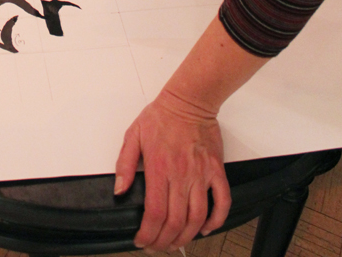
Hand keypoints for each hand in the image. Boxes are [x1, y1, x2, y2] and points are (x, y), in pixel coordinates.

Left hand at [114, 90, 229, 251]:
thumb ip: (124, 164)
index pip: (155, 213)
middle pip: (176, 222)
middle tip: (157, 246)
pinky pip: (222, 202)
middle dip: (165, 241)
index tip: (142, 240)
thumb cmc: (162, 116)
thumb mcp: (133, 135)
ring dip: (186, 237)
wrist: (190, 100)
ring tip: (176, 242)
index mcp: (159, 167)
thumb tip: (119, 190)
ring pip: (197, 217)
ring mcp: (202, 174)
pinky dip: (215, 221)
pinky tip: (205, 228)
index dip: (148, 234)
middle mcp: (182, 174)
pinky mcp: (216, 171)